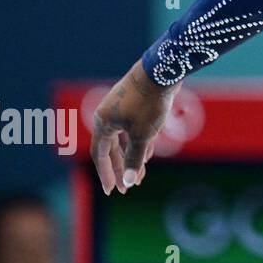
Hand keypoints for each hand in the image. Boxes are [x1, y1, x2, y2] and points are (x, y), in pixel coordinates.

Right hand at [90, 60, 177, 194]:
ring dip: (133, 157)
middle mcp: (109, 115)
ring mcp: (123, 108)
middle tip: (127, 188)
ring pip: (126, 139)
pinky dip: (140, 143)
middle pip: (112, 149)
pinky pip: (135, 129)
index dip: (106, 174)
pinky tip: (149, 155)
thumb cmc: (149, 104)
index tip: (111, 191)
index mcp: (103, 123)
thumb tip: (129, 182)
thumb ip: (134, 159)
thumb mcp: (142, 135)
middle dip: (121, 169)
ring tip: (141, 176)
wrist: (162, 71)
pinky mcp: (138, 104)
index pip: (100, 155)